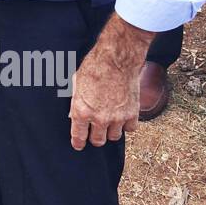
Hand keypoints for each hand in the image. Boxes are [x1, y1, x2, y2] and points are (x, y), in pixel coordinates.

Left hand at [69, 14, 154, 149]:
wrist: (117, 59)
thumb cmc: (94, 67)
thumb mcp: (76, 84)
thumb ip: (75, 102)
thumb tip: (72, 115)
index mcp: (82, 111)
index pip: (78, 137)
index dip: (78, 143)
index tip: (78, 145)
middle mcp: (99, 118)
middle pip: (98, 141)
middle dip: (95, 138)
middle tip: (94, 133)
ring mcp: (117, 117)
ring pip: (114, 137)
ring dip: (111, 132)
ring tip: (109, 123)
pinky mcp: (132, 113)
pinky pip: (130, 129)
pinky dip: (126, 125)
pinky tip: (122, 117)